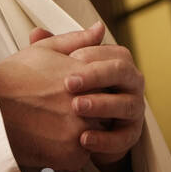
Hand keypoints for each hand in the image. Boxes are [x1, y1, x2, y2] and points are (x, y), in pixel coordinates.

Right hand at [0, 23, 106, 170]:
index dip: (91, 88)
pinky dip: (70, 151)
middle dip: (89, 110)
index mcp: (84, 75)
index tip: (73, 91)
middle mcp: (86, 103)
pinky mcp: (72, 155)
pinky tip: (49, 139)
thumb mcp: (44, 50)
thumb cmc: (11, 78)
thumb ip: (78, 40)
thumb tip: (100, 28)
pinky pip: (82, 155)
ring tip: (54, 124)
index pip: (106, 83)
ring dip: (82, 131)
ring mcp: (80, 130)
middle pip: (103, 109)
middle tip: (60, 110)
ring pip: (95, 133)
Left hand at [29, 27, 145, 167]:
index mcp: (118, 61)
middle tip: (68, 83)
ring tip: (76, 107)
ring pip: (125, 104)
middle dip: (96, 76)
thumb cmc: (69, 92)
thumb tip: (37, 32)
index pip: (111, 52)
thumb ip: (47, 55)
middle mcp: (131, 82)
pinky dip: (105, 140)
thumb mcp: (58, 69)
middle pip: (122, 72)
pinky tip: (84, 139)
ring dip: (101, 105)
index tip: (68, 59)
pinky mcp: (130, 135)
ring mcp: (133, 108)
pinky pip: (123, 138)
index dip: (90, 54)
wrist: (75, 130)